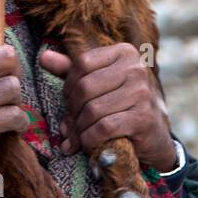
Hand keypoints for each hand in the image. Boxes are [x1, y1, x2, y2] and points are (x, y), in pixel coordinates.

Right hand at [0, 44, 27, 186]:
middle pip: (8, 61)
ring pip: (14, 88)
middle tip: (9, 99)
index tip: (0, 86)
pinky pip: (15, 115)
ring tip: (6, 117)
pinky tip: (12, 131)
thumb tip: (8, 60)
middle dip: (15, 78)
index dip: (4, 69)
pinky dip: (20, 124)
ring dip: (16, 104)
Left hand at [38, 43, 175, 171]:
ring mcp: (142, 93)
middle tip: (70, 126)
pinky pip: (104, 128)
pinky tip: (90, 144)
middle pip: (85, 87)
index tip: (70, 103)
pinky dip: (90, 139)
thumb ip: (72, 70)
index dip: (69, 86)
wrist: (154, 135)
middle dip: (72, 110)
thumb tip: (44, 57)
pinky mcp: (143, 118)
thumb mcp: (100, 83)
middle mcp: (136, 69)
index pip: (82, 63)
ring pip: (92, 110)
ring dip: (80, 129)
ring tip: (79, 137)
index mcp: (125, 53)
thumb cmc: (121, 104)